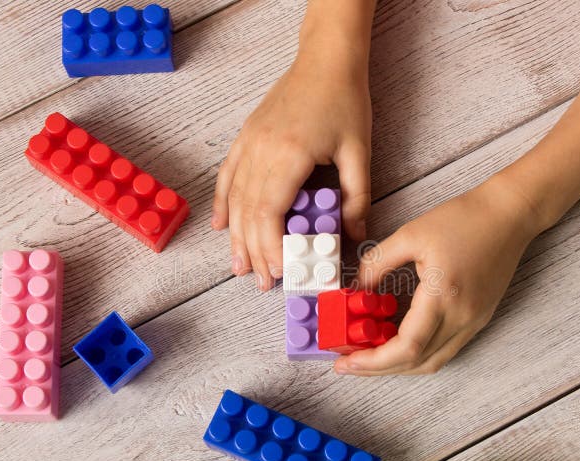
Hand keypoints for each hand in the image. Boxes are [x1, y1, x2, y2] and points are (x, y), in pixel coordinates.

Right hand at [211, 47, 371, 289]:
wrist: (325, 58)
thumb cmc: (344, 100)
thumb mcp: (359, 151)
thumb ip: (356, 196)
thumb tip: (353, 235)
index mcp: (289, 155)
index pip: (271, 212)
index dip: (270, 247)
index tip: (278, 272)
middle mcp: (261, 151)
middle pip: (249, 212)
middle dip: (253, 251)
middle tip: (260, 282)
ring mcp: (249, 143)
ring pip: (234, 198)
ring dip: (235, 236)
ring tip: (238, 267)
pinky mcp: (245, 137)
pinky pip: (227, 175)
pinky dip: (221, 203)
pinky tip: (220, 226)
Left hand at [334, 176, 542, 374]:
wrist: (509, 215)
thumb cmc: (463, 219)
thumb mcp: (410, 234)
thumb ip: (377, 263)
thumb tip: (354, 289)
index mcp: (443, 295)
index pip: (407, 347)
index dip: (373, 361)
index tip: (346, 361)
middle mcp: (462, 317)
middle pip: (417, 363)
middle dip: (377, 369)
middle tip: (347, 364)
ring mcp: (473, 322)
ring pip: (431, 362)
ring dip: (397, 366)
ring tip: (366, 357)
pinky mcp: (477, 319)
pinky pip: (444, 349)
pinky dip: (416, 354)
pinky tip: (394, 343)